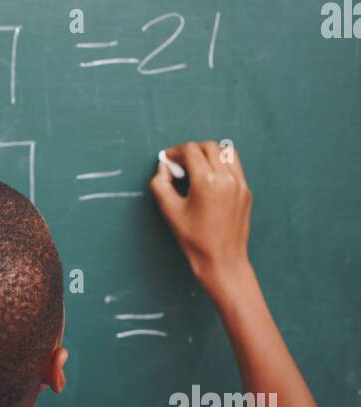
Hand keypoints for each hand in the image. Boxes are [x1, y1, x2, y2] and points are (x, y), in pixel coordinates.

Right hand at [150, 140, 252, 295]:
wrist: (222, 260)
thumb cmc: (195, 239)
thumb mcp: (170, 211)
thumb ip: (161, 184)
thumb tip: (164, 168)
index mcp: (207, 181)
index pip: (191, 151)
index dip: (175, 152)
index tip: (168, 160)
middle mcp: (226, 178)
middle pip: (209, 146)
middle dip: (191, 150)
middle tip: (180, 163)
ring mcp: (240, 184)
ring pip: (225, 152)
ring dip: (209, 153)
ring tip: (197, 167)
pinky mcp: (246, 191)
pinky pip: (234, 166)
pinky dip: (221, 164)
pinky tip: (209, 179)